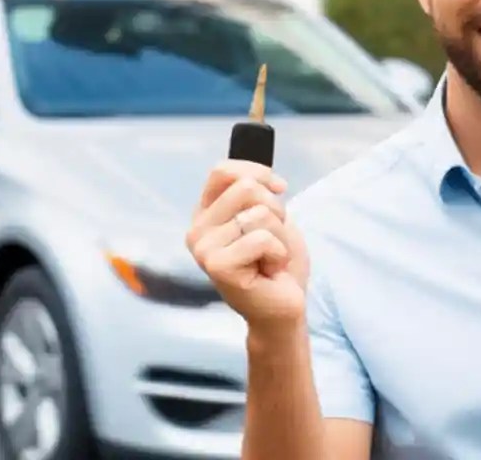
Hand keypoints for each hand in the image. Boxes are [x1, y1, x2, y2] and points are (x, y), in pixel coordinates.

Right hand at [186, 160, 309, 328]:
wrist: (283, 309)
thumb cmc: (277, 263)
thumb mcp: (269, 217)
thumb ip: (255, 193)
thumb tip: (258, 177)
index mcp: (205, 214)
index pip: (223, 171)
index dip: (258, 173)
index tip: (279, 188)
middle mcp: (197, 229)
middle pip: (246, 187)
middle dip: (276, 210)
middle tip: (273, 240)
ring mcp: (203, 248)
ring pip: (259, 214)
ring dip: (279, 237)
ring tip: (269, 258)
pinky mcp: (217, 266)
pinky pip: (261, 238)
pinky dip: (278, 254)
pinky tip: (268, 272)